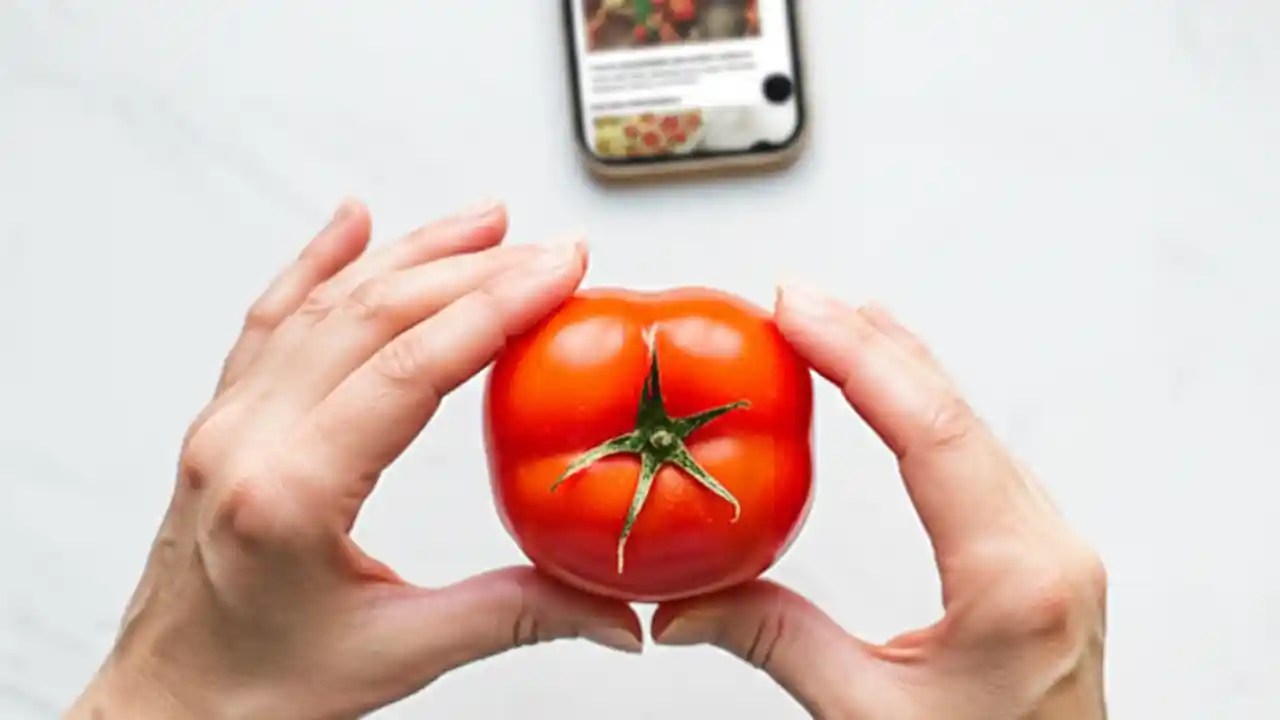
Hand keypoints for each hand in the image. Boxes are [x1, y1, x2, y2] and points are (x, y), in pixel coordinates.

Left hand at [66, 201, 641, 719]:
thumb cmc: (255, 690)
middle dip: (473, 272)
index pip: (410, 371)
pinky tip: (350, 223)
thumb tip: (612, 612)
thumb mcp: (397, 655)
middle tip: (550, 251)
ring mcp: (227, 422)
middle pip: (372, 317)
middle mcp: (246, 439)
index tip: (557, 271)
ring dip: (410, 253)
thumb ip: (514, 618)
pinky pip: (271, 318)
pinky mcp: (223, 419)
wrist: (166, 706)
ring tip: (484, 223)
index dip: (494, 308)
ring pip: (325, 304)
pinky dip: (315, 262)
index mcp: (289, 493)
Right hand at [653, 287, 1107, 718]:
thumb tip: (681, 604)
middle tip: (794, 298)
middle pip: (955, 410)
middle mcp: (1048, 549)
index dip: (858, 358)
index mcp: (1015, 580)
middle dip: (869, 341)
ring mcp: (1051, 547)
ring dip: (898, 365)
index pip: (933, 433)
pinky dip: (922, 406)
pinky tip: (888, 386)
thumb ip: (776, 644)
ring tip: (830, 320)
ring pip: (971, 424)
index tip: (796, 310)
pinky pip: (979, 453)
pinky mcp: (1039, 554)